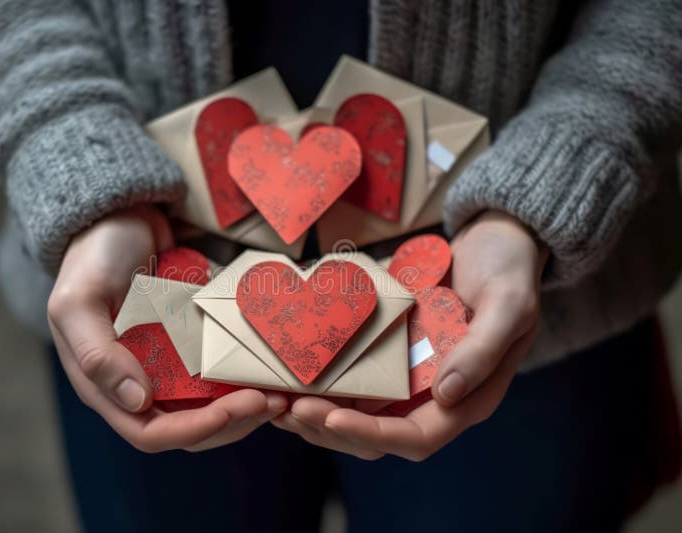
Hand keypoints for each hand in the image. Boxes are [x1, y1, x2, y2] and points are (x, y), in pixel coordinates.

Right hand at [48, 206, 286, 452]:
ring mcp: (163, 366)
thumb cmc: (92, 257)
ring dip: (241, 409)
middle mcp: (134, 384)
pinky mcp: (186, 346)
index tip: (237, 408)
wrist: (118, 217)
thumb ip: (97, 354)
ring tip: (277, 394)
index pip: (149, 432)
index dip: (194, 430)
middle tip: (270, 400)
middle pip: (186, 428)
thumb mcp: (80, 301)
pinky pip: (215, 376)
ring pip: (205, 408)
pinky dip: (239, 380)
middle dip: (230, 422)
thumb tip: (137, 402)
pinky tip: (265, 371)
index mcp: (103, 385)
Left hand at [273, 210, 546, 459]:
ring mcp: (412, 378)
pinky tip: (292, 370)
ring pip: (360, 413)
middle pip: (378, 434)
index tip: (331, 417)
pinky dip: (325, 382)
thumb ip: (482, 350)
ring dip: (319, 413)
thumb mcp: (508, 305)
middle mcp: (436, 397)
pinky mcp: (394, 356)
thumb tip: (447, 395)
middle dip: (331, 428)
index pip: (416, 437)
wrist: (499, 240)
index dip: (372, 434)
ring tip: (278, 399)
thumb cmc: (511, 271)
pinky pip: (356, 379)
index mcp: (469, 398)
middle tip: (288, 408)